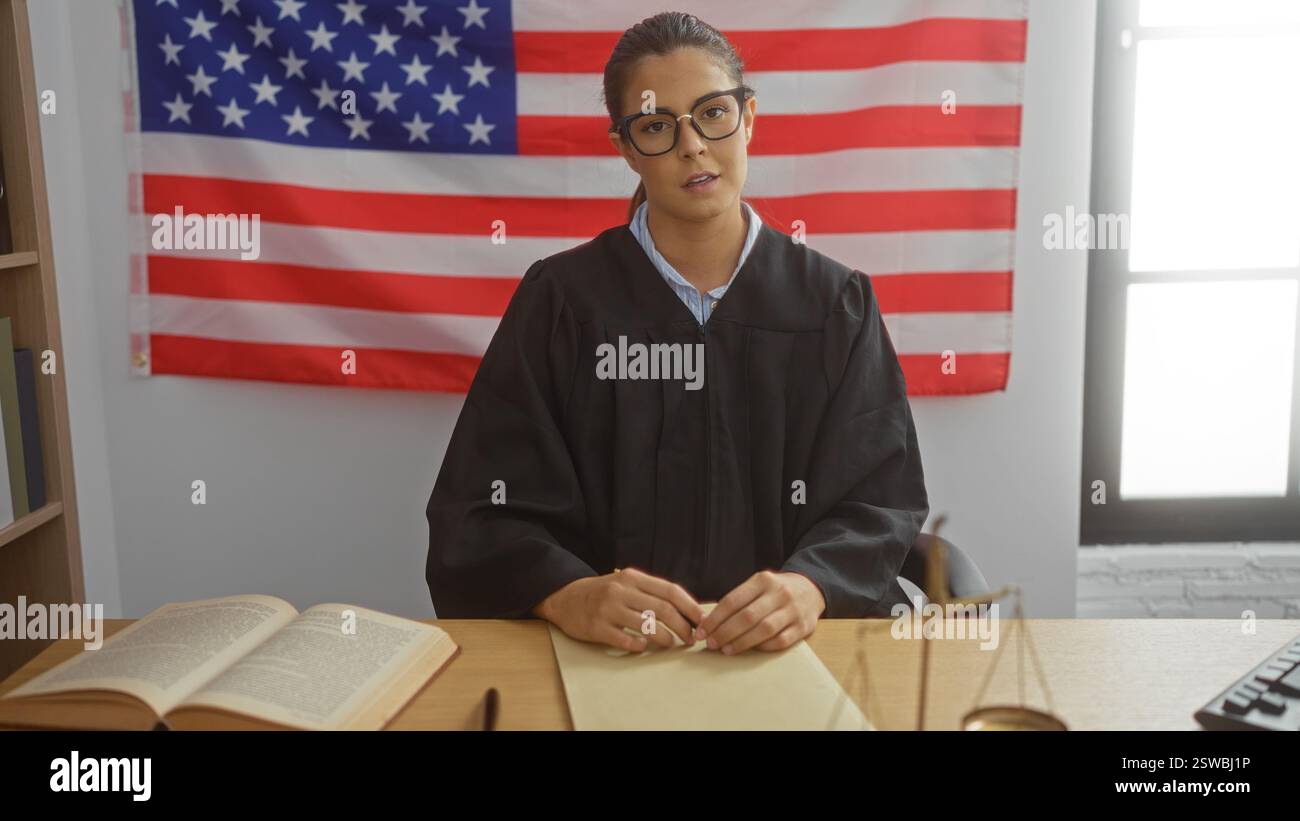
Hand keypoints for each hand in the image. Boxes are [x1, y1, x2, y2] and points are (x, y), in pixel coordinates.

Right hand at [533, 567, 705, 652]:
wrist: (565, 598)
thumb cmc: (603, 593)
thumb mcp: (626, 583)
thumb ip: (651, 592)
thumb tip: (686, 609)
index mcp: (633, 578)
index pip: (670, 590)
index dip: (690, 607)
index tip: (702, 621)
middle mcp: (621, 591)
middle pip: (663, 610)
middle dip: (683, 627)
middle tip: (690, 639)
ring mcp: (608, 609)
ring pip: (647, 626)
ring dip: (665, 639)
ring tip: (671, 644)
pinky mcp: (597, 627)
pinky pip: (625, 640)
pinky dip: (639, 646)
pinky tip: (643, 647)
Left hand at [694, 570, 825, 653]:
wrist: (811, 588)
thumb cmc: (775, 591)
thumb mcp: (758, 585)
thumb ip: (738, 601)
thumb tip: (708, 622)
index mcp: (762, 580)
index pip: (733, 600)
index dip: (714, 618)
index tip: (701, 631)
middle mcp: (779, 593)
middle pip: (747, 616)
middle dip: (725, 632)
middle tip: (711, 644)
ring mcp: (792, 610)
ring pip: (763, 629)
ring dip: (742, 642)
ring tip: (726, 650)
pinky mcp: (803, 626)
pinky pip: (781, 641)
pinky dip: (763, 647)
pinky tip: (751, 650)